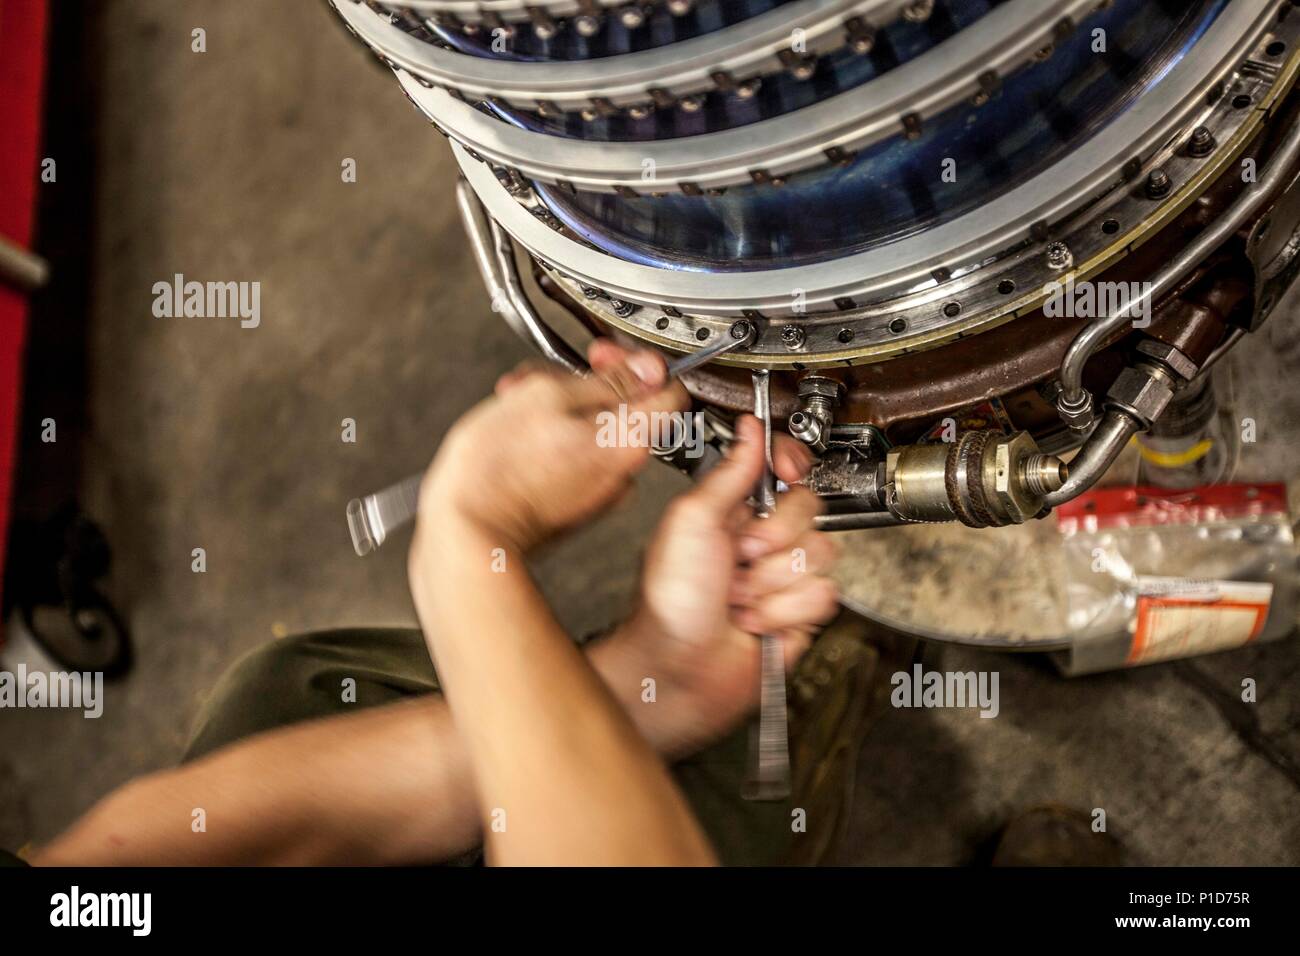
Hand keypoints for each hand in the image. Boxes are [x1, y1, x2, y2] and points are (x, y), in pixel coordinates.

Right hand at [418, 342, 686, 551]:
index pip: (668, 391)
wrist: (466, 530)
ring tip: (516, 404)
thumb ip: (605, 380)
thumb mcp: (548, 396)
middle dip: (585, 384)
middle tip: (544, 378)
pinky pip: (574, 456)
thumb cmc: (497, 468)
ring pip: (592, 430)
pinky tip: (517, 432)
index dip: (637, 363)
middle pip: (625, 408)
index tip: (605, 356)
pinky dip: (551, 438)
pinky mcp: (572, 502)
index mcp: (628, 440)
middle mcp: (623, 470)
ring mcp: (598, 491)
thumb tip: (646, 371)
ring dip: (559, 408)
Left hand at [586, 340, 837, 752]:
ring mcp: (781, 578)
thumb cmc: (671, 598)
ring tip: (739, 599)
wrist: (678, 666)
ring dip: (772, 583)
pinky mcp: (799, 614)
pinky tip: (755, 623)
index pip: (785, 469)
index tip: (787, 471)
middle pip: (810, 510)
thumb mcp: (691, 521)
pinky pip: (822, 596)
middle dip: (772, 539)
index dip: (791, 466)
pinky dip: (783, 613)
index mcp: (736, 510)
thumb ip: (728, 472)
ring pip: (820, 556)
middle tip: (739, 558)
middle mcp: (762, 540)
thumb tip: (749, 428)